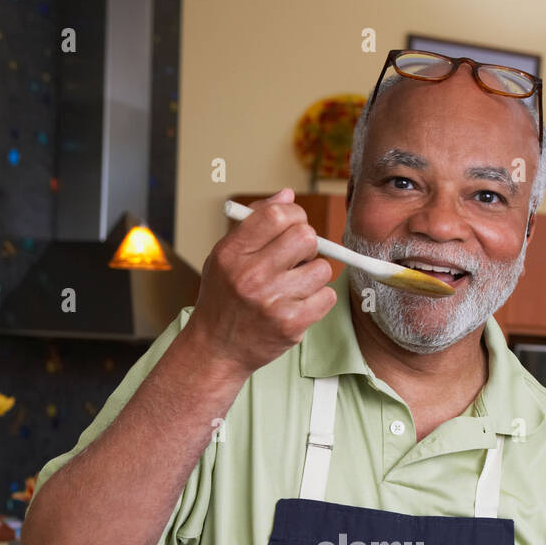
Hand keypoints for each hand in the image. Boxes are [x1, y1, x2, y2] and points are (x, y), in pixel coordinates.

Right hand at [185, 187, 336, 374]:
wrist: (218, 349)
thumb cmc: (224, 297)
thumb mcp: (226, 255)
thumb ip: (255, 223)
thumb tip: (288, 195)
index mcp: (233, 253)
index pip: (276, 215)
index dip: (294, 214)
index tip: (293, 226)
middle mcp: (251, 276)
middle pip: (306, 237)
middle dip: (308, 245)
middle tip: (297, 258)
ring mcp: (273, 302)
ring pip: (322, 268)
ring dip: (313, 275)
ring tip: (294, 285)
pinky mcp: (291, 325)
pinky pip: (327, 297)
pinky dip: (318, 300)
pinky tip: (299, 304)